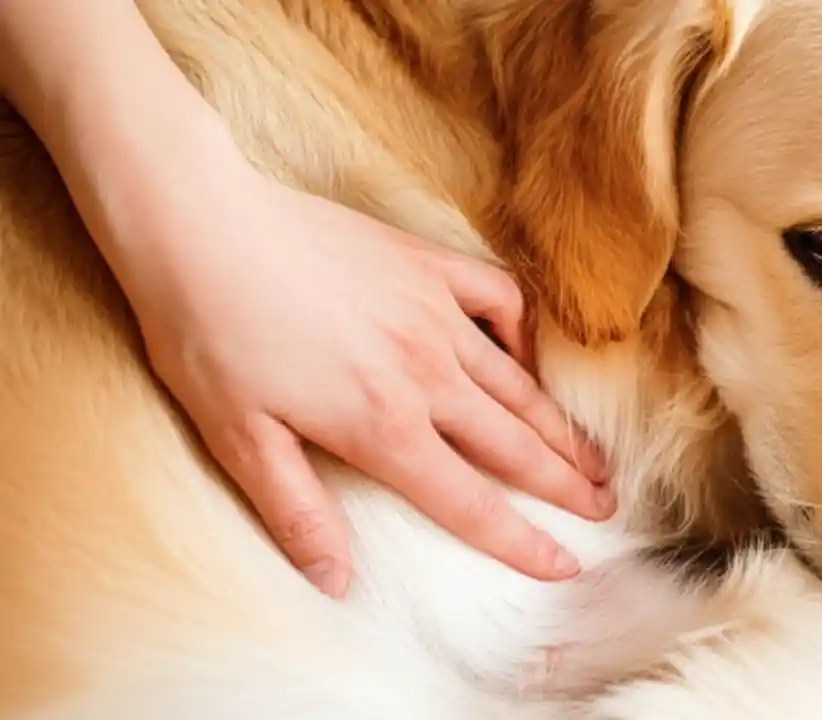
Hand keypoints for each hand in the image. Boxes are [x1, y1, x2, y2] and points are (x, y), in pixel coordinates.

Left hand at [122, 165, 611, 596]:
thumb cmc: (209, 337)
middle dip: (567, 483)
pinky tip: (528, 355)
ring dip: (561, 427)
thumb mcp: (240, 440)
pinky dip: (522, 333)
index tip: (566, 564)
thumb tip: (337, 584)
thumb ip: (298, 514)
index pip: (470, 502)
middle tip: (607, 506)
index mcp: (382, 427)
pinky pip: (499, 301)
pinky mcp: (428, 267)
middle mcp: (426, 375)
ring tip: (595, 455)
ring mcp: (435, 315)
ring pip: (519, 385)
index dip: (523, 541)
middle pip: (515, 446)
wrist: (202, 225)